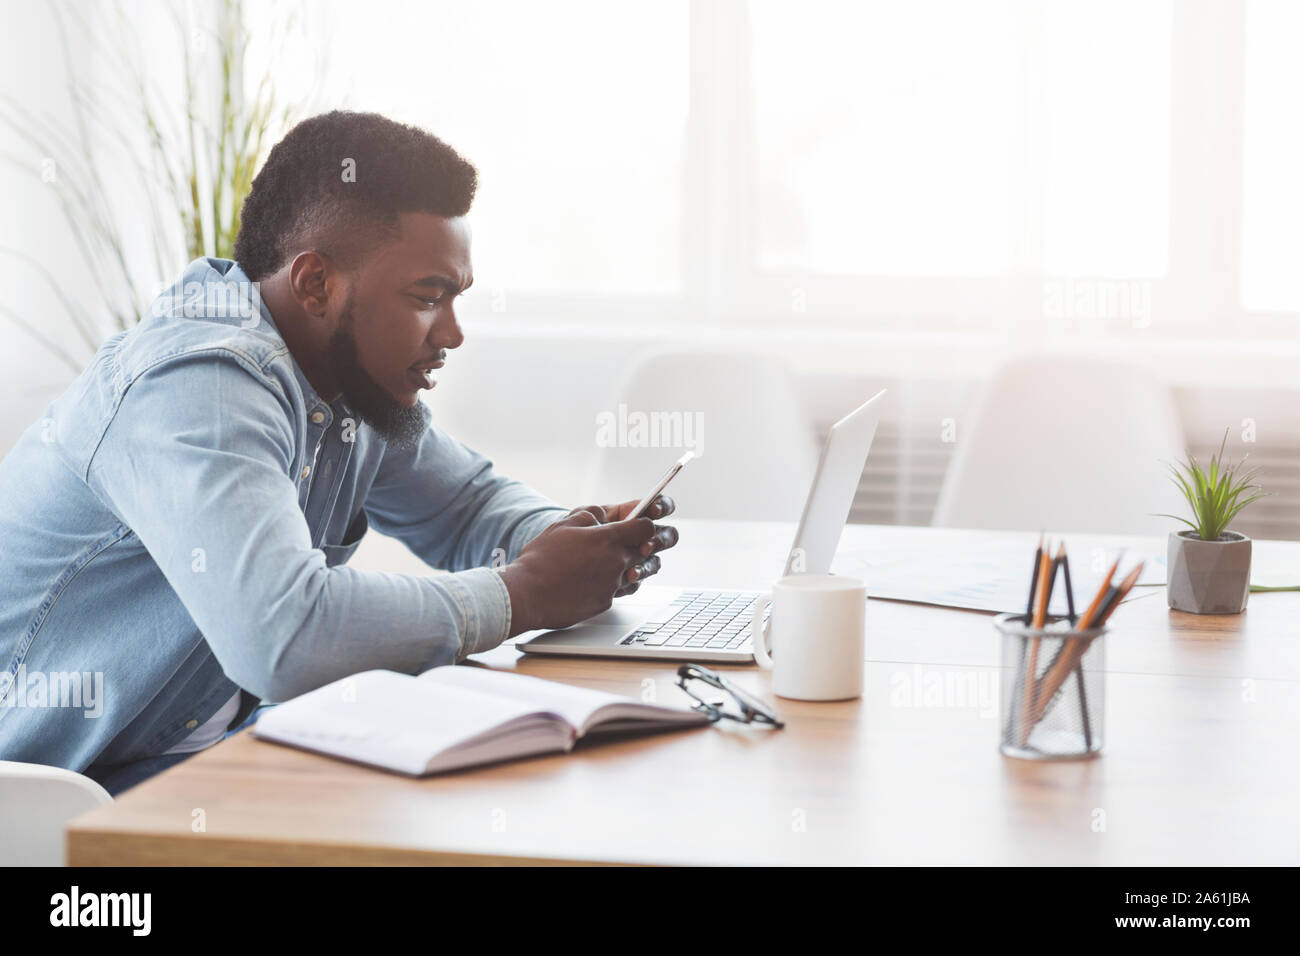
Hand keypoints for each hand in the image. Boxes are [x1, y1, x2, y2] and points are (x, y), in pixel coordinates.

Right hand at [498, 495, 678, 636]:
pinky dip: (607, 585)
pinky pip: (616, 591)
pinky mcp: (605, 603)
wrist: (528, 595)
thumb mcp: (563, 525)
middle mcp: (616, 563)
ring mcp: (612, 585)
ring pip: (632, 573)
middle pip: (643, 551)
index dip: (643, 524)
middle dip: (633, 546)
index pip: (646, 528)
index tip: (635, 525)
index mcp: (608, 539)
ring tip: (598, 564)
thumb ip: (589, 516)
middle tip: (613, 545)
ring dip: (622, 567)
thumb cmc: (541, 559)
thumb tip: (602, 516)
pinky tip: (588, 581)